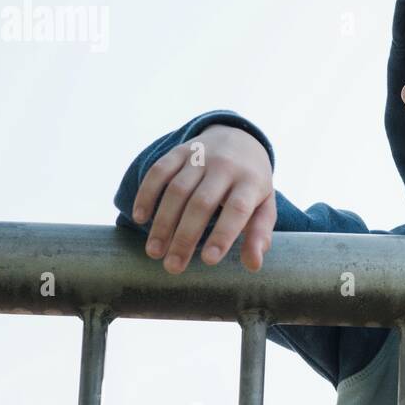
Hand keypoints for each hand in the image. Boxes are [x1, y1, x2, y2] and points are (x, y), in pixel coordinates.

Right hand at [131, 123, 276, 273]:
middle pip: (202, 203)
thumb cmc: (251, 184)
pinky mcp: (179, 151)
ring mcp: (201, 156)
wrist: (239, 138)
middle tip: (173, 267)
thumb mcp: (265, 206)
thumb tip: (253, 265)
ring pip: (177, 190)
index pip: (237, 209)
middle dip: (185, 237)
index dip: (223, 234)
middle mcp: (225, 166)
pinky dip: (146, 194)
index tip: (209, 261)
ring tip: (154, 252)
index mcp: (251, 182)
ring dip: (162, 223)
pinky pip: (158, 171)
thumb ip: (260, 234)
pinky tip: (140, 218)